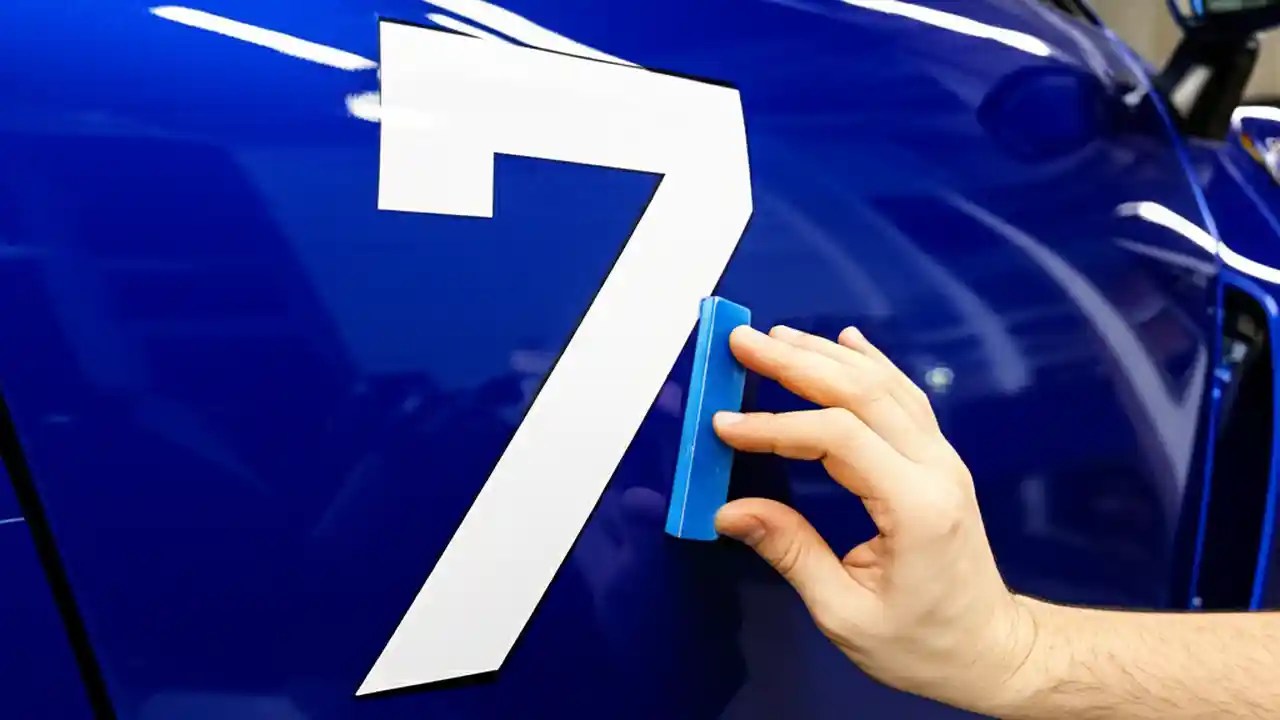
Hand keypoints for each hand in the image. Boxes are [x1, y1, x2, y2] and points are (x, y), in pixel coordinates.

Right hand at [714, 325, 1036, 712]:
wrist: (989, 651)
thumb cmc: (924, 644)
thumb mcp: (845, 613)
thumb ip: (789, 552)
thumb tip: (730, 512)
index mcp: (915, 507)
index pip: (838, 438)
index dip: (777, 425)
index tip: (726, 425)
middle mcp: (936, 470)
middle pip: (862, 393)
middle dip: (797, 363)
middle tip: (743, 342)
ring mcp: (943, 460)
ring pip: (884, 385)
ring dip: (827, 356)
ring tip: (776, 336)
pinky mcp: (940, 460)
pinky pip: (905, 396)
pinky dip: (871, 364)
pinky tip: (847, 342)